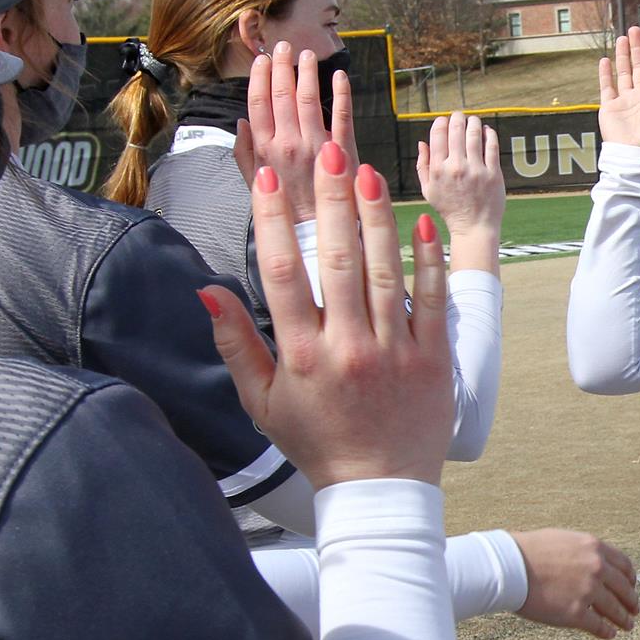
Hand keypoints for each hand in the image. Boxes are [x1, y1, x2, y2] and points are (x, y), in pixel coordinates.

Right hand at [205, 145, 451, 486]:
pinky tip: (419, 223)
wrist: (380, 489)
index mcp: (301, 356)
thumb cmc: (317, 442)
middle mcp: (347, 349)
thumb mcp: (263, 401)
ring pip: (383, 273)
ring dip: (376, 218)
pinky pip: (431, 303)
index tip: (268, 179)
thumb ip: (236, 344)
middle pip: (336, 261)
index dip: (274, 223)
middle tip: (328, 150)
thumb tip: (206, 289)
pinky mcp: (433, 360)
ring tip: (368, 171)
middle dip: (331, 201)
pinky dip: (426, 262)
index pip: (282, 275)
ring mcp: (394, 353)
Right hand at [233, 43, 357, 225]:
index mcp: (265, 150)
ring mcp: (319, 147)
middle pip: (283, 95)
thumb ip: (244, 154)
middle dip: (283, 67)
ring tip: (308, 55)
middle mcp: (290, 144)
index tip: (263, 60)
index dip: (261, 77)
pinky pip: (343, 116)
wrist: (318, 235)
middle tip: (286, 47)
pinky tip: (341, 76)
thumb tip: (240, 123)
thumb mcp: (252, 186)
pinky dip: (343, 94)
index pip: (258, 103)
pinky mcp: (344, 151)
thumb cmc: (284, 212)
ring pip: (310, 100)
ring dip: (308, 73)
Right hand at [416, 111, 503, 272]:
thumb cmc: (450, 209)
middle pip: (456, 129)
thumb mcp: (428, 189)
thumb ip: (422, 165)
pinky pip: (491, 146)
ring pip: (474, 134)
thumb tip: (422, 141)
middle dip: (457, 118)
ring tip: (473, 121)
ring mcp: (476, 170)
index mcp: (438, 170)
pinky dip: (489, 134)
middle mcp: (456, 167)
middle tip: (460, 116)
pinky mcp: (493, 173)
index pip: (439, 134)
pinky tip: (486, 131)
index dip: (441, 122)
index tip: (444, 120)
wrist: (473, 229)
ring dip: (473, 122)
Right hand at [513, 530, 639, 639]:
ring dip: (624, 619)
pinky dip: (606, 632)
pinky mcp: (575, 613)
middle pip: (624, 589)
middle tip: (634, 609)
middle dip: (631, 601)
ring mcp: (587, 592)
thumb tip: (593, 562)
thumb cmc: (528, 551)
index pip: (624, 565)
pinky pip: (598, 626)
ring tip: (627, 625)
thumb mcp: (563, 540)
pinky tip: (609, 634)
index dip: (631, 578)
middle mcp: (596, 569)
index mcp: (594, 548)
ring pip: (615, 610)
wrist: (509, 566)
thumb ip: (583, 552)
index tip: (632, 586)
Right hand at [596, 28, 639, 154]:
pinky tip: (606, 60)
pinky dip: (606, 73)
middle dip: (638, 48)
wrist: (635, 153)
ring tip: (622, 38)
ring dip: (623, 55)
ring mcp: (626, 101)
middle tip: (635, 29)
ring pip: (624, 73)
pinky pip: (607, 86)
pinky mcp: (610, 107)